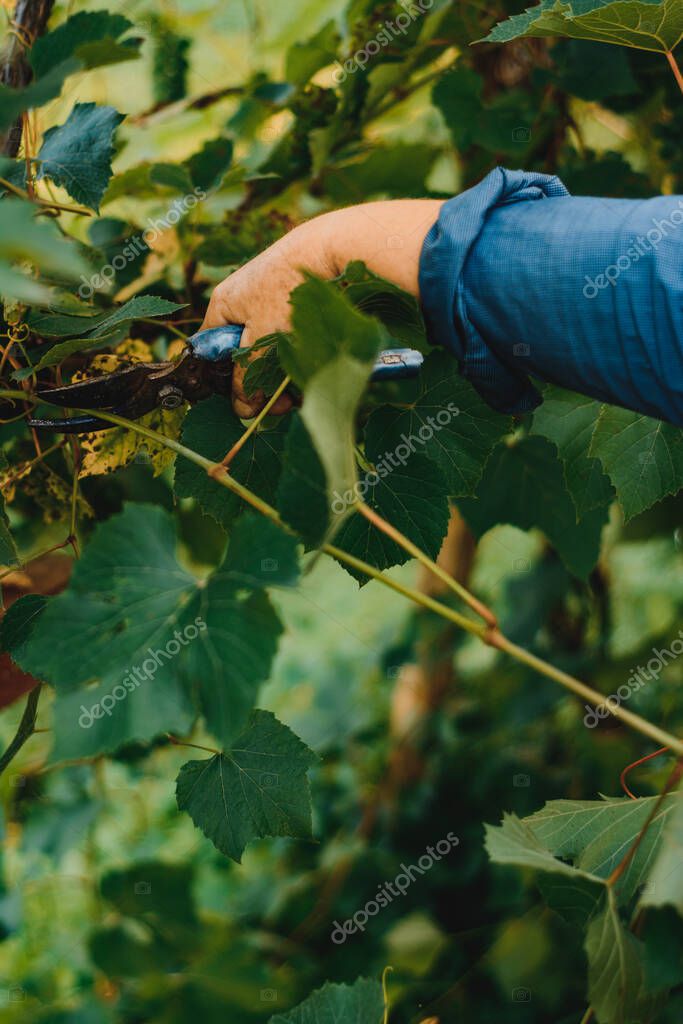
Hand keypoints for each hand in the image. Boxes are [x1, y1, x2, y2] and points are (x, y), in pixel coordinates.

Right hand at [199, 199, 443, 416]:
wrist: (329, 249)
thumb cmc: (286, 292)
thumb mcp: (260, 341)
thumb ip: (247, 376)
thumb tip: (241, 408)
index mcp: (223, 306)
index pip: (211, 352)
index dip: (225, 381)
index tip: (249, 401)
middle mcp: (241, 301)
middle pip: (242, 354)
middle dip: (262, 383)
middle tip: (284, 404)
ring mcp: (268, 300)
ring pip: (268, 349)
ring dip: (282, 374)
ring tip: (301, 392)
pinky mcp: (292, 300)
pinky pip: (287, 336)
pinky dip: (297, 355)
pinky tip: (312, 369)